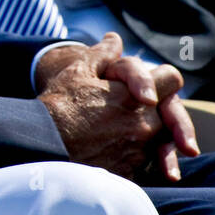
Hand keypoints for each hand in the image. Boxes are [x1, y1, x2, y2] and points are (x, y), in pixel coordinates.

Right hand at [36, 33, 195, 179]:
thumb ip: (103, 55)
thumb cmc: (60, 105)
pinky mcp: (132, 175)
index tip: (147, 86)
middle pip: (169, 115)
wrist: (43, 146)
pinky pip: (144, 165)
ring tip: (113, 135)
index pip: (171, 79)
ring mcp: (141, 153)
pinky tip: (110, 153)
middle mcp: (146, 126)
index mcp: (137, 97)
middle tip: (125, 113)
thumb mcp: (78, 72)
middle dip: (152, 111)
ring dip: (144, 136)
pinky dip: (133, 158)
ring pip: (158, 142)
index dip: (159, 78)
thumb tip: (114, 40)